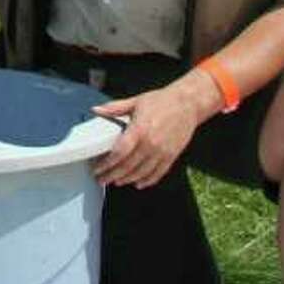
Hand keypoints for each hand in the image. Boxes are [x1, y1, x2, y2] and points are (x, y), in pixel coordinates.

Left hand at [91, 73, 217, 188]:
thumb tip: (96, 110)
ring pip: (141, 173)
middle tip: (102, 179)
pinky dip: (147, 181)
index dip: (107, 163)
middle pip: (128, 166)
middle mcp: (150, 144)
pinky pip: (157, 174)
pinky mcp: (171, 157)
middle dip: (112, 175)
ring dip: (127, 180)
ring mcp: (162, 152)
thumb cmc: (161, 101)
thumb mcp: (135, 101)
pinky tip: (138, 183)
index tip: (98, 168)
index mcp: (139, 130)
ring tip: (116, 182)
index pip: (120, 153)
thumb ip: (114, 108)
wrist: (187, 104)